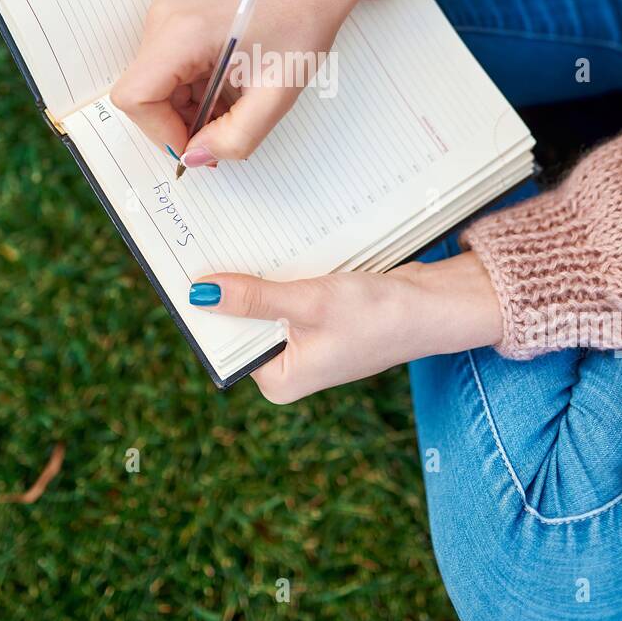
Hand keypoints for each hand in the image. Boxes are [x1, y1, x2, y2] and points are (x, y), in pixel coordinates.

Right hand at [110, 0, 374, 164]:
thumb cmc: (302, 21)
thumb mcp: (276, 94)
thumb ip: (235, 137)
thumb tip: (195, 157)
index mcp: (183, 32)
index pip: (135, 97)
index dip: (161, 132)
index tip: (198, 144)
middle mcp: (165, 20)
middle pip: (142, 94)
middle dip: (178, 123)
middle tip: (223, 131)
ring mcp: (168, 18)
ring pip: (155, 87)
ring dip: (188, 110)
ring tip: (234, 107)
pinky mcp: (177, 22)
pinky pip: (169, 72)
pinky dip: (194, 93)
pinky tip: (228, 91)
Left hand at [190, 252, 502, 402]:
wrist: (435, 308)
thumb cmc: (379, 315)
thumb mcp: (309, 303)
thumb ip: (255, 298)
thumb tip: (201, 293)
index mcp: (279, 380)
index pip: (226, 341)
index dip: (209, 305)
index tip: (186, 267)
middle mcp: (287, 366)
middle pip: (242, 321)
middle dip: (234, 286)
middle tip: (210, 242)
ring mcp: (302, 342)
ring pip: (262, 302)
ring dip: (257, 275)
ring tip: (238, 240)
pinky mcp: (317, 320)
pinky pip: (284, 293)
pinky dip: (280, 273)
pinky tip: (275, 249)